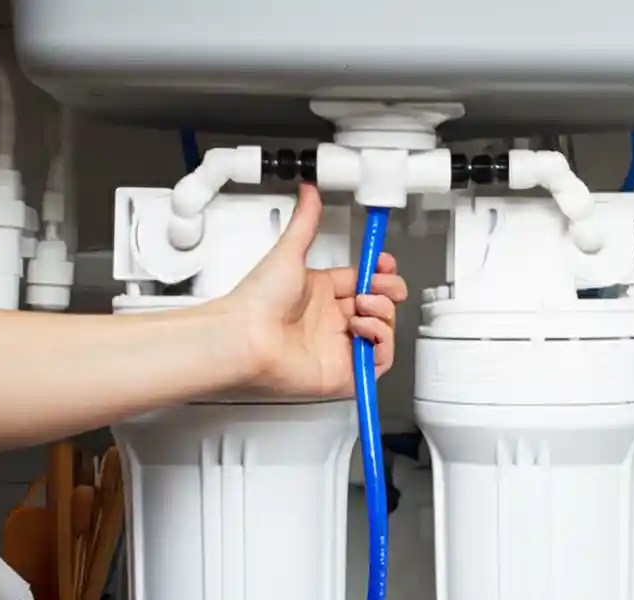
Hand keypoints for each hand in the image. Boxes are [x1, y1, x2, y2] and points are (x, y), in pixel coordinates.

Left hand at [219, 182, 406, 397]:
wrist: (245, 338)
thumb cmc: (257, 302)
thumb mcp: (288, 252)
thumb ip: (305, 222)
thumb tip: (309, 192)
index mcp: (321, 294)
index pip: (364, 281)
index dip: (379, 272)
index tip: (382, 261)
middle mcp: (332, 321)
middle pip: (379, 305)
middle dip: (388, 290)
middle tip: (379, 283)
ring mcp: (340, 347)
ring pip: (383, 330)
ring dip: (382, 312)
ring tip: (362, 304)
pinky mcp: (345, 373)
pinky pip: (379, 360)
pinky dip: (380, 341)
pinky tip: (361, 326)